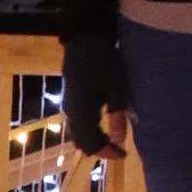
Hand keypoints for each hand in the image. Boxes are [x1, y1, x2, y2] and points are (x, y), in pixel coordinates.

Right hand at [62, 29, 128, 156]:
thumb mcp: (115, 87)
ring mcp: (69, 103)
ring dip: (94, 138)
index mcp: (80, 111)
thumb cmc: (103, 61)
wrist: (84, 37)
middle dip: (100, 148)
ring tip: (114, 137)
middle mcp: (70, 111)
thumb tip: (119, 141)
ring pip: (78, 131)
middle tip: (120, 148)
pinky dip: (90, 128)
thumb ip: (117, 115)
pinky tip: (104, 121)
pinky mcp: (71, 96)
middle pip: (81, 141)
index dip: (106, 153)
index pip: (89, 144)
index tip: (123, 154)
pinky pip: (78, 121)